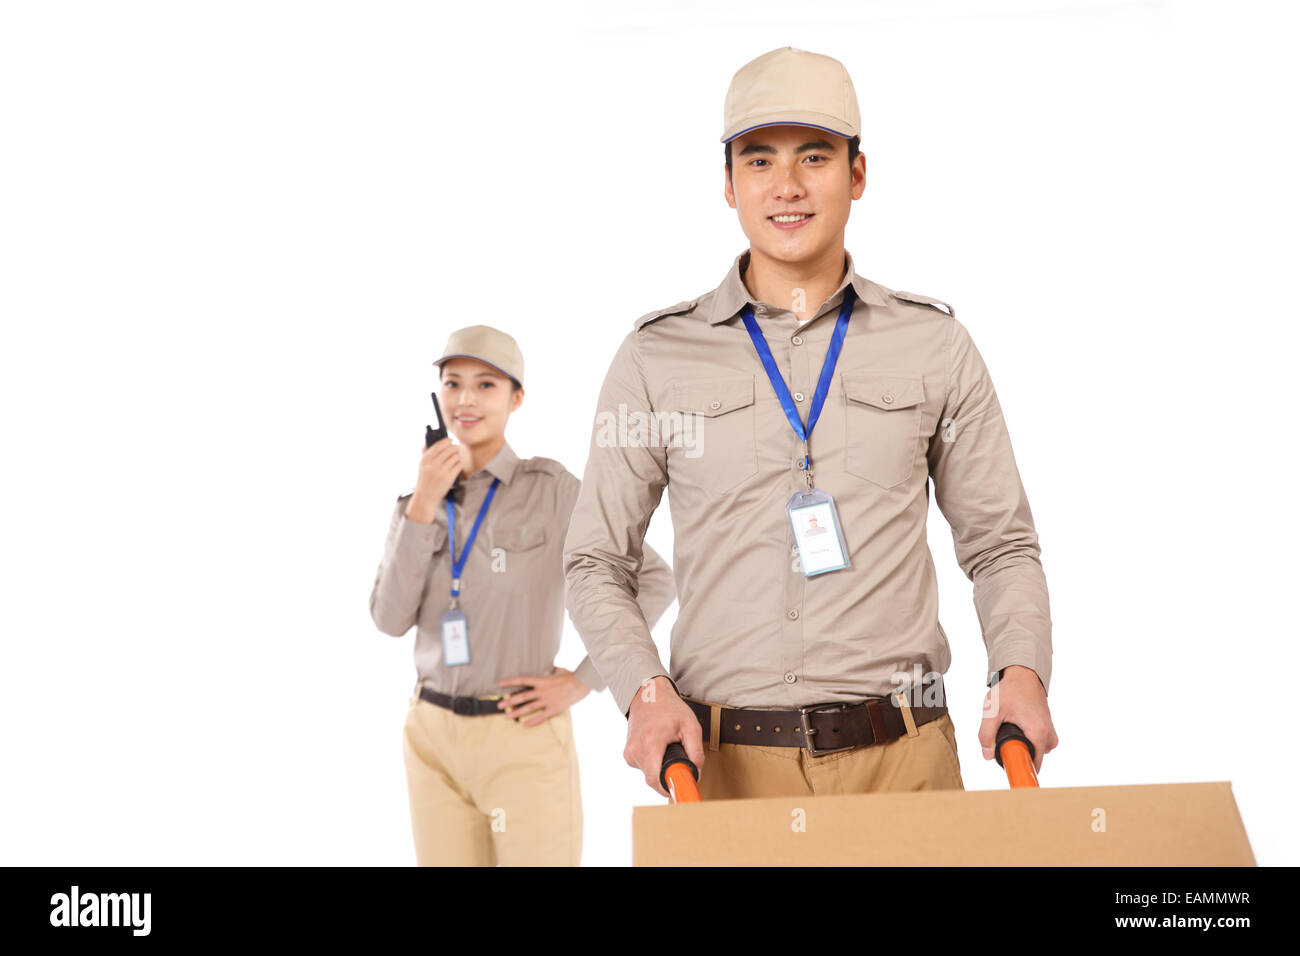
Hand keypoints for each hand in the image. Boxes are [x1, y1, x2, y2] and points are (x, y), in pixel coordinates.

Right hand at [406, 438, 471, 523]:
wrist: (425, 498)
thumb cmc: (424, 480)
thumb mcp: (421, 466)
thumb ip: (425, 453)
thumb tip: (428, 440)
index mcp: (425, 459)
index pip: (439, 445)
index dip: (446, 441)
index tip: (450, 440)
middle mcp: (433, 464)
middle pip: (449, 449)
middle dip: (455, 448)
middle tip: (456, 449)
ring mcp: (441, 471)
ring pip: (455, 457)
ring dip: (458, 456)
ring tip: (456, 458)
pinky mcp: (449, 478)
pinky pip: (459, 466)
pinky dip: (460, 464)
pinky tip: (458, 465)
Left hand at [496, 668, 589, 726]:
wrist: (581, 684)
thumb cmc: (570, 676)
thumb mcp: (558, 670)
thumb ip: (549, 670)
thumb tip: (546, 668)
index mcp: (542, 680)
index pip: (522, 680)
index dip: (510, 682)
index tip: (500, 684)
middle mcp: (542, 691)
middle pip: (523, 696)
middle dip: (510, 701)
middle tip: (499, 705)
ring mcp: (547, 701)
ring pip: (529, 707)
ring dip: (518, 712)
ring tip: (508, 716)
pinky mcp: (553, 709)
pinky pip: (541, 717)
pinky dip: (533, 721)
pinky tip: (524, 725)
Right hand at [625, 676, 703, 797]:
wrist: (648, 695)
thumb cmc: (669, 708)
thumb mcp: (691, 726)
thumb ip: (696, 751)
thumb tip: (696, 773)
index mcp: (650, 743)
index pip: (653, 779)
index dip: (667, 788)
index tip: (678, 788)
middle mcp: (635, 749)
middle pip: (652, 778)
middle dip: (668, 774)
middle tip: (680, 761)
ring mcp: (629, 752)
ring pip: (648, 773)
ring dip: (660, 768)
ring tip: (668, 748)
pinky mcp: (628, 753)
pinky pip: (643, 767)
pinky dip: (653, 762)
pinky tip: (658, 748)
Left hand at [978, 665, 1057, 774]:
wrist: (1023, 675)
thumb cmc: (1010, 691)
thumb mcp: (992, 711)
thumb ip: (986, 734)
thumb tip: (987, 755)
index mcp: (1038, 733)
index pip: (1034, 765)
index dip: (1019, 767)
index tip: (1007, 764)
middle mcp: (1049, 735)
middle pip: (1032, 758)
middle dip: (1016, 752)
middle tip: (1003, 734)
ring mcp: (1051, 732)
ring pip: (1035, 751)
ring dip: (1021, 744)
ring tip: (1010, 726)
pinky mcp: (1048, 729)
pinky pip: (1037, 743)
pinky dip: (1026, 738)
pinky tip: (1017, 725)